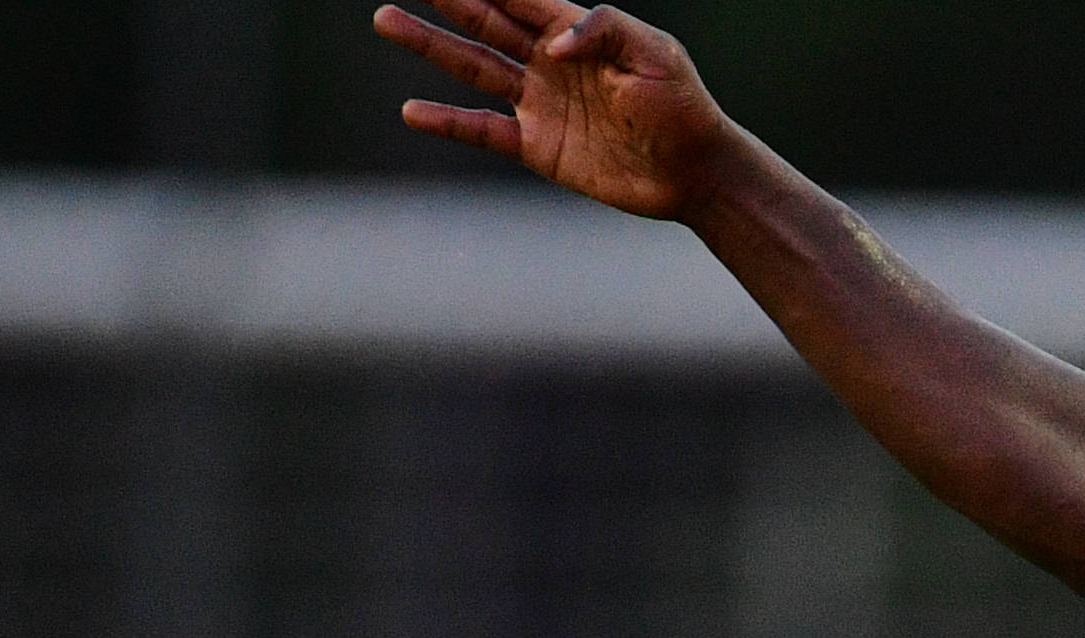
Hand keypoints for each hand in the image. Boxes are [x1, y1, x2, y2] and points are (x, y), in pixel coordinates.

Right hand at [377, 0, 742, 220]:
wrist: (696, 172)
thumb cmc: (683, 107)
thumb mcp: (656, 56)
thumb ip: (606, 31)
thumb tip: (554, 43)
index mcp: (576, 32)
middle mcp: (550, 62)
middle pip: (486, 23)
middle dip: (446, 0)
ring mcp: (541, 103)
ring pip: (474, 67)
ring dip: (431, 45)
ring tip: (388, 20)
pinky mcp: (539, 146)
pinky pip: (484, 130)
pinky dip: (448, 123)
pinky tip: (413, 111)